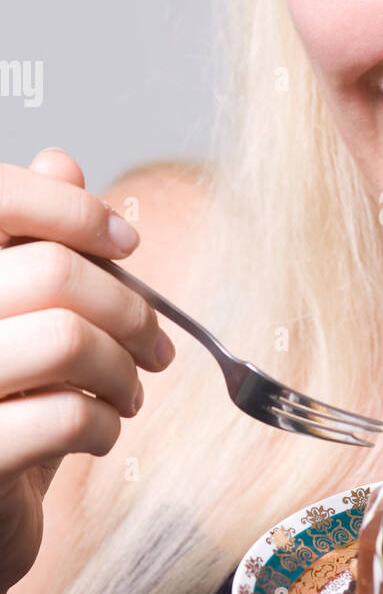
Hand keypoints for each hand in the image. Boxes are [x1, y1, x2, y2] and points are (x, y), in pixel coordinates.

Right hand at [0, 149, 174, 593]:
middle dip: (128, 309)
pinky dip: (106, 423)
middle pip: (52, 272)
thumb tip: (60, 160)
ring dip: (122, 368)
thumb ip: (28, 244)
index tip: (126, 244)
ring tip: (130, 393)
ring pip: (67, 337)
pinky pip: (66, 415)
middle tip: (156, 348)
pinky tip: (104, 433)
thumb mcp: (10, 321)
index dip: (71, 209)